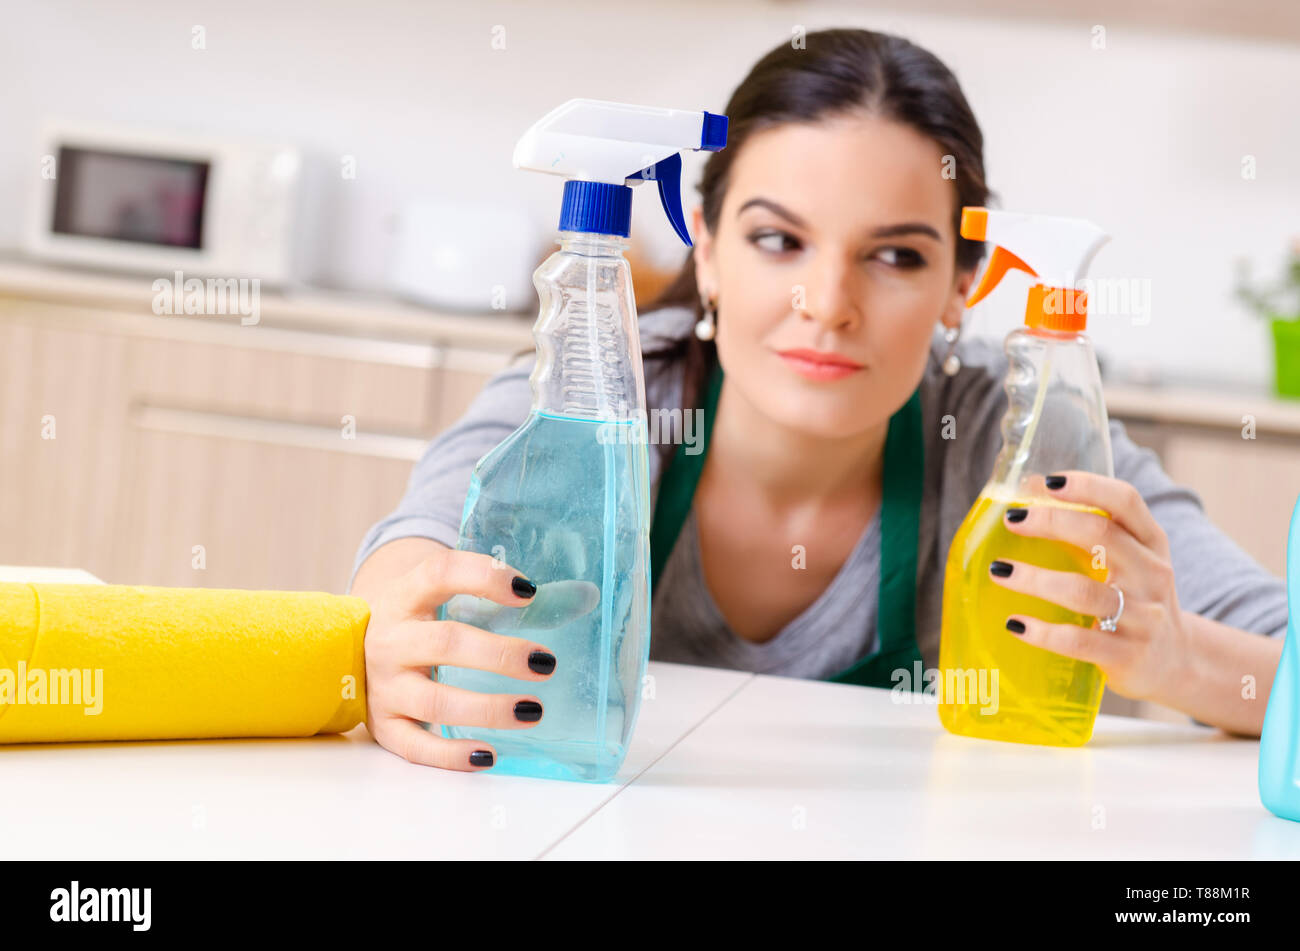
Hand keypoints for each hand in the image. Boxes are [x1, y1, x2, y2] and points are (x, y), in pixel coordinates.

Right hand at [361, 547, 594, 770]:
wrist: (347, 650)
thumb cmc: (419, 621)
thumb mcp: (443, 598)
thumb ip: (507, 596)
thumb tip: (588, 596)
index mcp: (407, 595)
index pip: (440, 573)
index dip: (483, 577)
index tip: (529, 591)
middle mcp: (391, 639)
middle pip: (445, 642)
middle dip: (500, 654)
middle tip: (546, 662)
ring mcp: (384, 685)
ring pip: (435, 700)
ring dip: (487, 708)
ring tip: (533, 710)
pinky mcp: (383, 725)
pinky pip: (416, 746)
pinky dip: (451, 754)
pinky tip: (489, 753)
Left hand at [987, 470, 1190, 703]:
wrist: (1175, 662)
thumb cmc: (1136, 598)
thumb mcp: (1127, 559)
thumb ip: (1089, 526)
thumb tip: (1028, 485)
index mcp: (1151, 543)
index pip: (1126, 502)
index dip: (1088, 486)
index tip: (1048, 481)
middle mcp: (1153, 575)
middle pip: (1102, 536)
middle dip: (1051, 523)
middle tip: (1012, 520)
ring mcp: (1144, 617)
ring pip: (1083, 591)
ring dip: (1034, 579)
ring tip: (998, 571)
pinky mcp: (1129, 656)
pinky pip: (1079, 641)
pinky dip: (1043, 632)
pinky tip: (1015, 623)